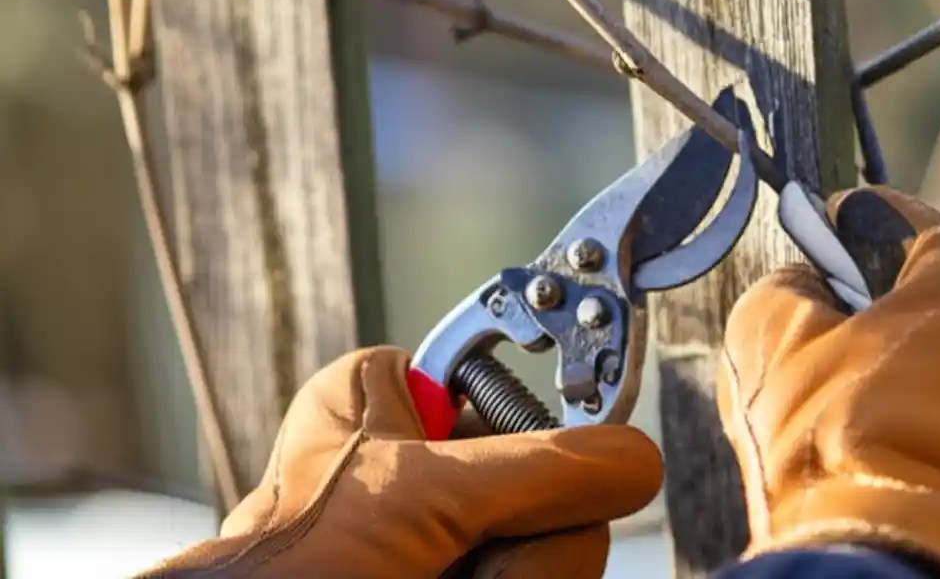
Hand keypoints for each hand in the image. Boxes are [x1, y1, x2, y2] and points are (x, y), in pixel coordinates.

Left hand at [141, 347, 662, 577]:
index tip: (591, 458)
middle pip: (561, 490)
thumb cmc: (286, 575)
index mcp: (391, 408)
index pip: (519, 398)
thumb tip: (632, 458)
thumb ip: (535, 469)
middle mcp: (429, 472)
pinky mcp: (478, 577)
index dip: (540, 441)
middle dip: (522, 542)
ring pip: (563, 554)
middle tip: (453, 561)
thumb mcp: (418, 499)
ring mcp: (452, 542)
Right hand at [718, 187, 939, 578]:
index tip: (834, 261)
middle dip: (917, 339)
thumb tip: (804, 283)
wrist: (908, 565)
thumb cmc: (838, 442)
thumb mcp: (772, 344)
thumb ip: (790, 289)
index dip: (866, 241)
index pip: (918, 232)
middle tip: (856, 380)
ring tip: (902, 452)